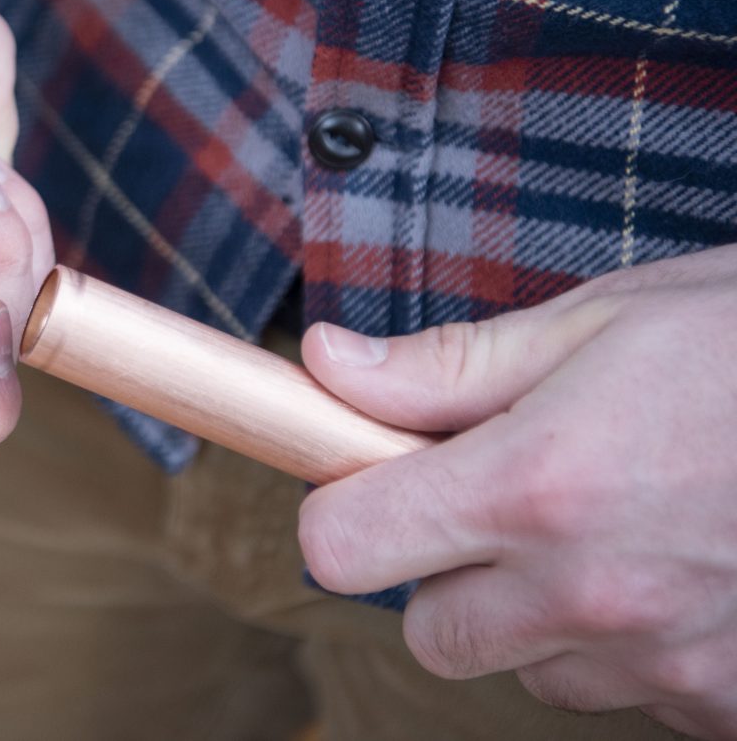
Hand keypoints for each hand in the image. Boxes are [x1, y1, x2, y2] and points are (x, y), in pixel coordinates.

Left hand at [298, 245, 736, 738]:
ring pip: (533, 670)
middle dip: (448, 573)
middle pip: (432, 633)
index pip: (345, 547)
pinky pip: (633, 699)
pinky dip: (638, 649)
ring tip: (630, 523)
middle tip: (515, 500)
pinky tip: (694, 570)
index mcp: (538, 486)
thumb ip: (448, 368)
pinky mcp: (730, 705)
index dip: (344, 510)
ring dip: (548, 613)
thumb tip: (326, 368)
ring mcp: (670, 666)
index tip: (373, 479)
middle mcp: (593, 594)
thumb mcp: (603, 321)